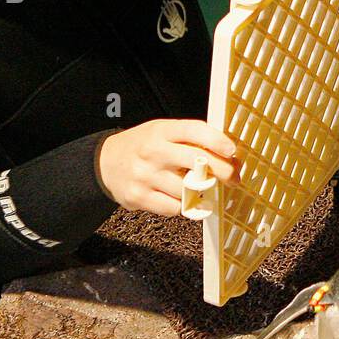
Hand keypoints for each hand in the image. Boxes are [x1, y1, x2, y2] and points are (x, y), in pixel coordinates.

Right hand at [97, 119, 240, 215]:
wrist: (105, 163)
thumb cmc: (143, 147)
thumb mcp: (164, 133)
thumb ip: (192, 141)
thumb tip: (229, 157)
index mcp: (162, 131)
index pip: (195, 131)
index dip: (217, 141)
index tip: (232, 150)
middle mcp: (153, 151)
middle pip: (198, 162)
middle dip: (222, 171)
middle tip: (232, 177)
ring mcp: (145, 175)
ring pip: (188, 189)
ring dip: (200, 191)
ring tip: (198, 187)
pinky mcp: (139, 197)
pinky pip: (174, 207)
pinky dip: (182, 205)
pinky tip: (178, 197)